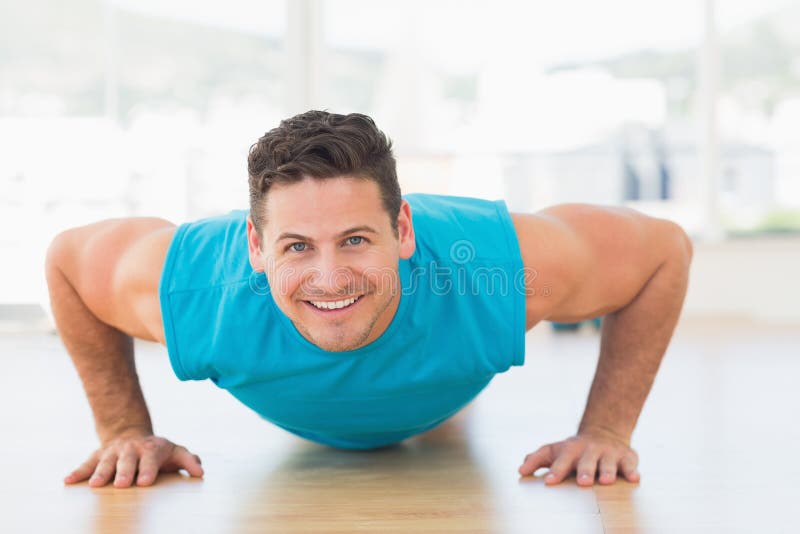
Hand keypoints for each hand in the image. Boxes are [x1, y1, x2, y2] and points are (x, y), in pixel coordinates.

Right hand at [64, 431, 203, 487]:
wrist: (131, 434)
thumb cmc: (158, 451)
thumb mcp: (175, 452)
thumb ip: (188, 461)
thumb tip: (200, 473)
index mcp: (151, 449)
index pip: (151, 458)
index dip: (148, 470)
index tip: (144, 482)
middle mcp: (131, 449)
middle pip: (127, 461)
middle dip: (124, 472)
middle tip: (120, 484)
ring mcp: (113, 452)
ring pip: (106, 462)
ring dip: (100, 473)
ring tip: (93, 485)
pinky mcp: (98, 455)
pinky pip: (86, 463)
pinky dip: (77, 472)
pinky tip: (67, 481)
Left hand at [517, 431, 639, 485]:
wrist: (603, 431)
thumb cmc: (573, 450)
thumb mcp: (554, 451)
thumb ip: (537, 459)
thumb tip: (520, 470)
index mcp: (570, 450)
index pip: (561, 460)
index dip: (555, 471)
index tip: (548, 482)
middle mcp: (589, 450)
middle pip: (586, 461)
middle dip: (585, 471)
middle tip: (582, 483)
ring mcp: (608, 453)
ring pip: (608, 463)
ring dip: (607, 471)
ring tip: (606, 481)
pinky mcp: (626, 457)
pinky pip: (630, 465)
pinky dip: (632, 471)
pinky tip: (634, 479)